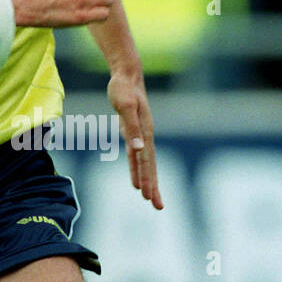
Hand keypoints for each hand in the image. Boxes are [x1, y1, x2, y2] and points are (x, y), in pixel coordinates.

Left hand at [108, 69, 162, 209]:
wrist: (126, 74)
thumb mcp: (124, 106)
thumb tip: (139, 149)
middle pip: (151, 166)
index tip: (149, 196)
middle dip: (154, 187)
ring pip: (145, 164)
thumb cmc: (123, 88)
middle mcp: (145, 136)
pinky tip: (136, 181)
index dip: (148, 179)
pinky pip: (136, 157)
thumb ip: (131, 128)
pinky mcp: (133, 133)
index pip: (147, 161)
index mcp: (145, 132)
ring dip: (148, 181)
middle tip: (158, 206)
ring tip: (150, 199)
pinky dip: (137, 169)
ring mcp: (140, 136)